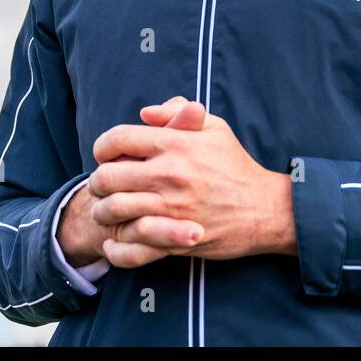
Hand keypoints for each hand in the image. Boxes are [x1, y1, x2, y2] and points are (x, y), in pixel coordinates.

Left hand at [89, 95, 295, 266]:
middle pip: (106, 176)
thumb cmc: (236, 166)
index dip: (102, 146)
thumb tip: (145, 113)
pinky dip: (115, 247)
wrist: (263, 209)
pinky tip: (115, 241)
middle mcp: (169, 175)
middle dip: (97, 181)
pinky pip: (130, 247)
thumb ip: (178, 113)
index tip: (105, 154)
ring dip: (102, 212)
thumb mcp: (215, 129)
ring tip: (107, 211)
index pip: (118, 138)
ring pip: (112, 210)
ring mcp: (170, 209)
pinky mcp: (174, 239)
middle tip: (103, 185)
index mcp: (175, 144)